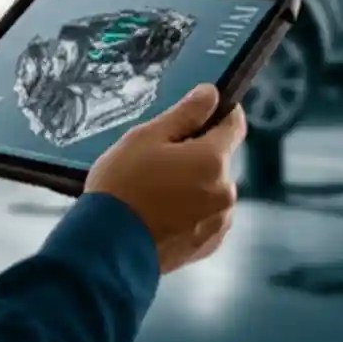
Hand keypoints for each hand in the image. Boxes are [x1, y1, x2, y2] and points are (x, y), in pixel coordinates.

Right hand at [86, 85, 245, 274]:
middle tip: (158, 162)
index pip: (234, 124)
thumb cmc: (122, 186)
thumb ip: (185, 113)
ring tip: (156, 194)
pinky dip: (191, 212)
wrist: (108, 248)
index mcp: (213, 159)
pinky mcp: (207, 245)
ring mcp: (218, 221)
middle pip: (219, 159)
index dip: (219, 113)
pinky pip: (206, 217)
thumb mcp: (146, 138)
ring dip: (195, 185)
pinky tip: (162, 215)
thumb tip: (212, 93)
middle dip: (197, 155)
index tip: (200, 113)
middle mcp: (225, 190)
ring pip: (212, 189)